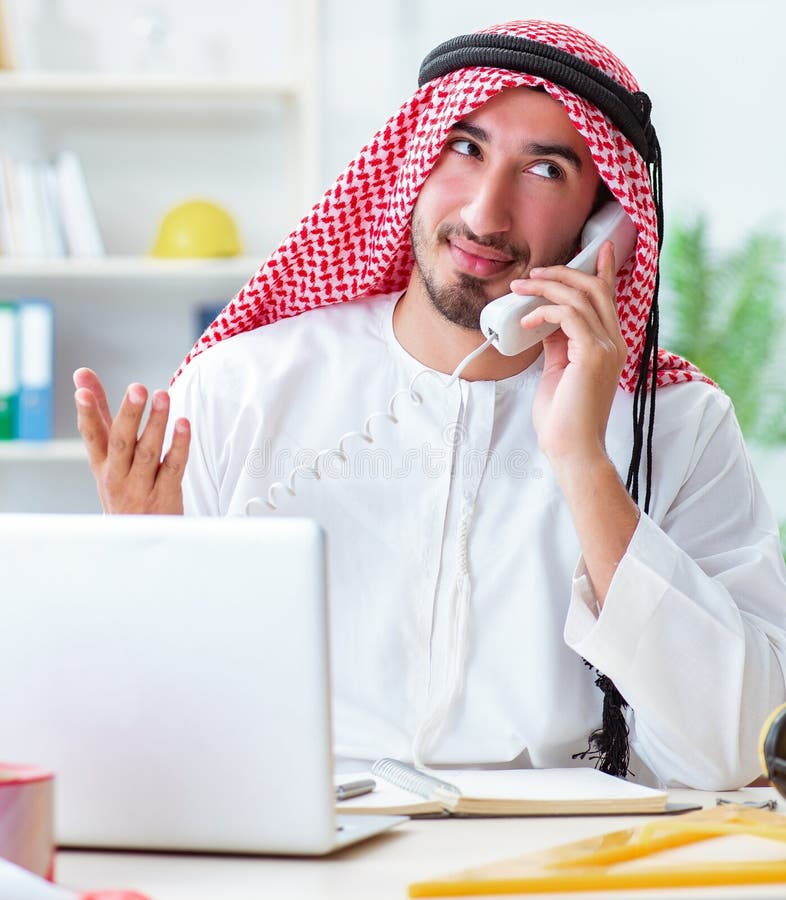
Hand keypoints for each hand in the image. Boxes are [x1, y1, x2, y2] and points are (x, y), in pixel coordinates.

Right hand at [73, 367, 189, 513]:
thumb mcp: (106, 454)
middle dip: (129, 415)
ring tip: (163, 396)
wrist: (138, 535)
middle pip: (121, 442)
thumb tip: (82, 375)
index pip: (91, 436)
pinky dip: (179, 445)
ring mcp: (141, 487)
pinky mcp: (165, 495)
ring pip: (148, 453)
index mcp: (102, 463)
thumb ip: (99, 413)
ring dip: (156, 424)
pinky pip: (173, 467)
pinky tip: (184, 424)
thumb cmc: (123, 486)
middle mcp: (118, 475)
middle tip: (137, 388)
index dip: (86, 413)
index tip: (82, 391)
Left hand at [515, 241, 626, 467]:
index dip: (604, 270)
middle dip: (563, 272)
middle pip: (595, 289)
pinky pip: (569, 315)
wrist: (573, 449)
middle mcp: (613, 342)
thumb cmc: (563, 418)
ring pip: (580, 296)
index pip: (608, 298)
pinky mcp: (592, 355)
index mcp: (608, 346)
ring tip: (521, 288)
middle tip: (532, 273)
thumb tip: (544, 319)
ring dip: (546, 287)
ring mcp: (606, 348)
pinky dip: (545, 311)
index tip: (599, 249)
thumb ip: (557, 343)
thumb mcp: (558, 370)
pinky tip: (527, 321)